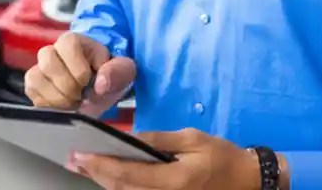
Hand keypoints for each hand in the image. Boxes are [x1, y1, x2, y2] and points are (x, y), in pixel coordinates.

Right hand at [24, 32, 135, 116]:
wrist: (100, 86)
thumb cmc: (110, 73)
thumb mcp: (123, 70)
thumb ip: (117, 72)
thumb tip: (100, 85)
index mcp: (72, 40)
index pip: (66, 46)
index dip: (80, 69)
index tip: (90, 80)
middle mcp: (51, 51)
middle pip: (49, 64)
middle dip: (69, 86)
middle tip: (82, 95)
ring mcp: (39, 68)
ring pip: (36, 79)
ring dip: (58, 98)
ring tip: (73, 101)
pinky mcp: (33, 86)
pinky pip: (32, 94)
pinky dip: (49, 105)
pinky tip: (63, 106)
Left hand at [69, 129, 265, 189]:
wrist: (248, 181)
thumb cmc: (221, 157)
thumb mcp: (192, 139)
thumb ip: (159, 139)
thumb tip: (130, 137)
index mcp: (174, 180)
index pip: (128, 174)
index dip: (101, 164)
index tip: (81, 154)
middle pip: (121, 189)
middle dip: (95, 173)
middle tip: (73, 160)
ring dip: (103, 182)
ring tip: (84, 166)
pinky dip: (119, 188)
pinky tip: (107, 176)